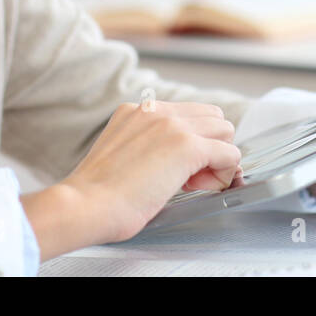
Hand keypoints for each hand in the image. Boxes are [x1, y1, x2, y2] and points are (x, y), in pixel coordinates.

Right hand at [55, 99, 241, 244]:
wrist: (86, 205)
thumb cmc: (97, 194)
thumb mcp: (121, 155)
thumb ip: (146, 147)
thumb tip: (174, 163)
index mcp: (138, 111)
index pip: (187, 113)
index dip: (192, 141)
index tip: (178, 168)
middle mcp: (156, 111)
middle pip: (211, 116)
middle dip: (210, 145)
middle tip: (191, 176)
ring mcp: (172, 125)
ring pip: (225, 129)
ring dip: (218, 157)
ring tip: (195, 182)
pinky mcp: (187, 147)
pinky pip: (230, 153)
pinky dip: (225, 173)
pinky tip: (203, 187)